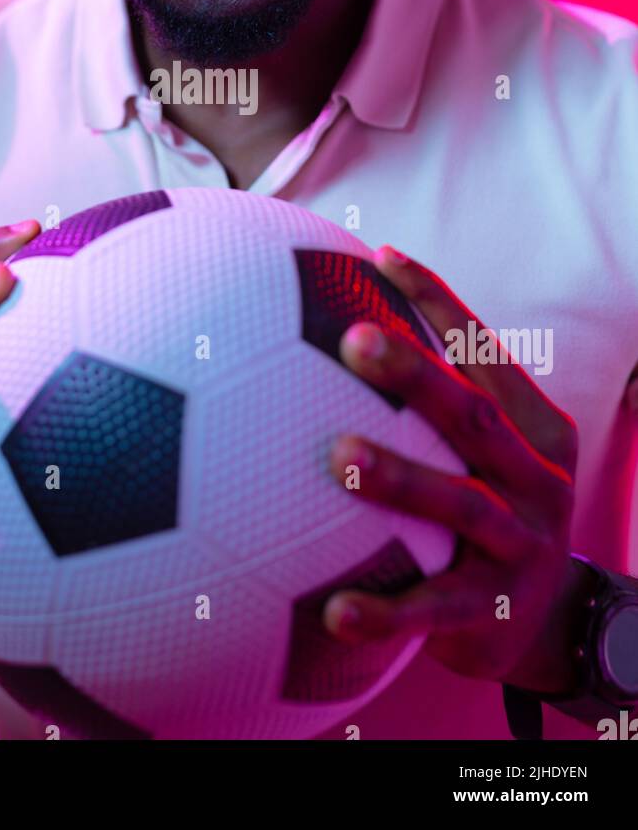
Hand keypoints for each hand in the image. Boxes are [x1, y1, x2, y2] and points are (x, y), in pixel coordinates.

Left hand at [324, 246, 580, 691]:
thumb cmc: (492, 508)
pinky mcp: (492, 615)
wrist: (549, 624)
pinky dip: (384, 614)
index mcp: (535, 430)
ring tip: (340, 457)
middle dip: (417, 376)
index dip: (438, 302)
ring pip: (461, 506)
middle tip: (354, 338)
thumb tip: (340, 313)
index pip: (485, 351)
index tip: (383, 257)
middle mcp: (536, 480)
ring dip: (401, 479)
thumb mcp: (487, 451)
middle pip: (475, 417)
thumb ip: (437, 398)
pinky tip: (331, 611)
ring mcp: (520, 547)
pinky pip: (432, 613)